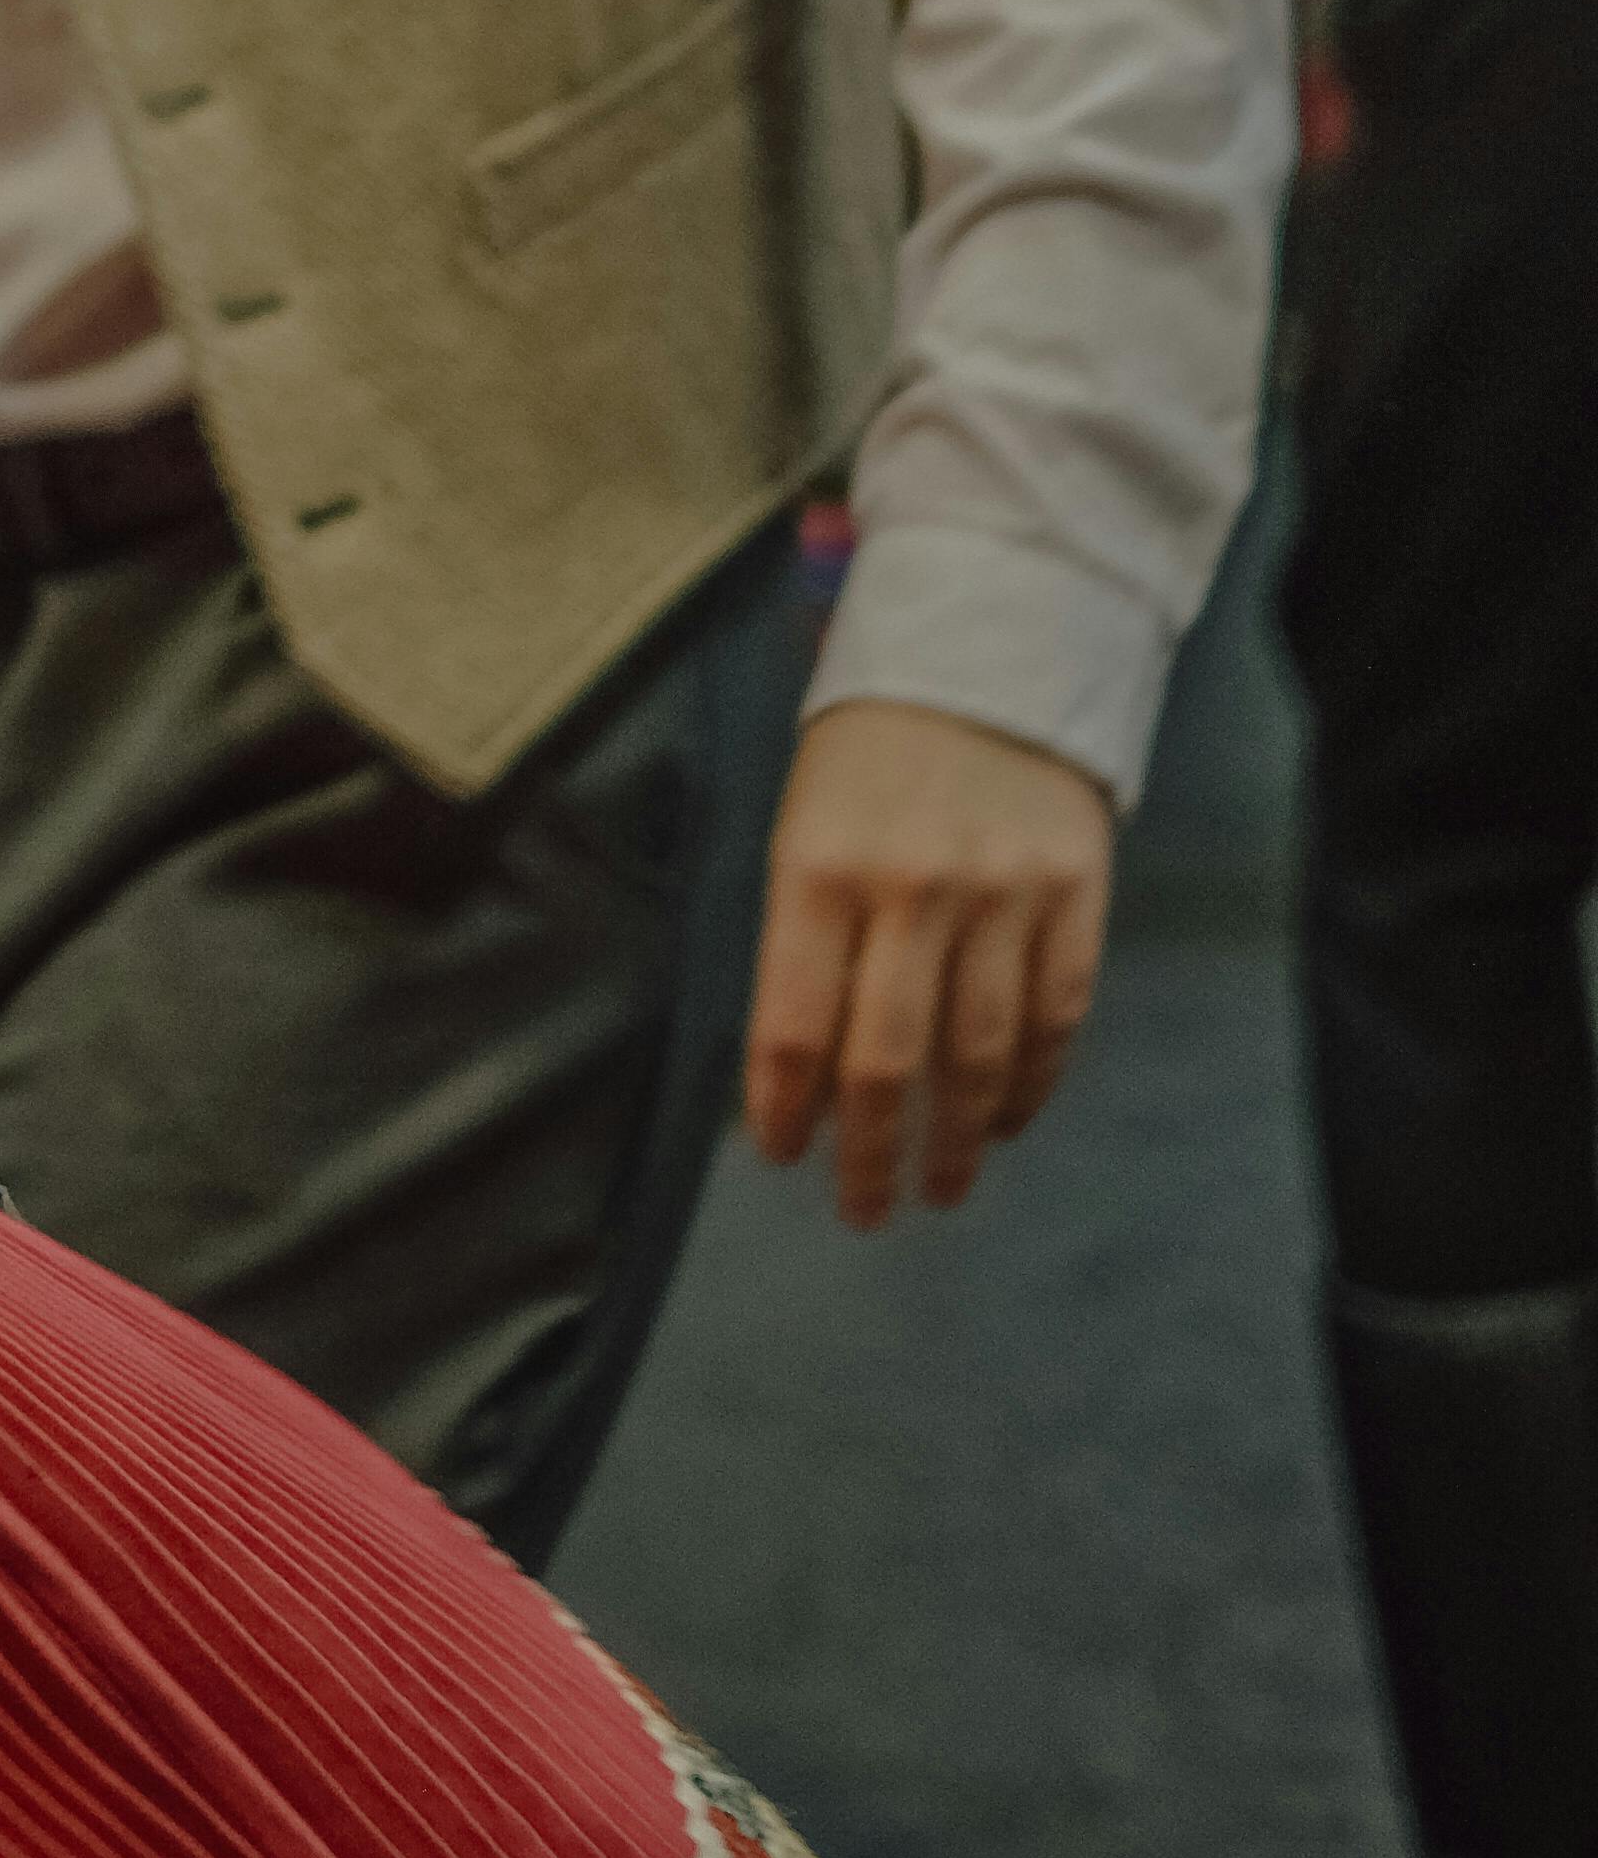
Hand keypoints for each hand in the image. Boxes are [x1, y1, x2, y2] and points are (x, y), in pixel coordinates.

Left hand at [742, 699, 1114, 1229]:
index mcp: (819, 868)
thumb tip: (802, 1073)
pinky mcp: (1076, 892)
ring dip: (956, 1138)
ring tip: (938, 1186)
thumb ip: (804, 939)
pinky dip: (1029, 1084)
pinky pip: (1055, 1016)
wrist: (987, 646)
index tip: (781, 1157)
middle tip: (864, 1211)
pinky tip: (1003, 1121)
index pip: (794, 1023)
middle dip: (872, 1155)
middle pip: (889, 1061)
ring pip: (979, 1054)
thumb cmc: (870, 751)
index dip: (785, 1108)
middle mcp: (911, 887)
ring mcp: (1002, 891)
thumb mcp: (804, 822)